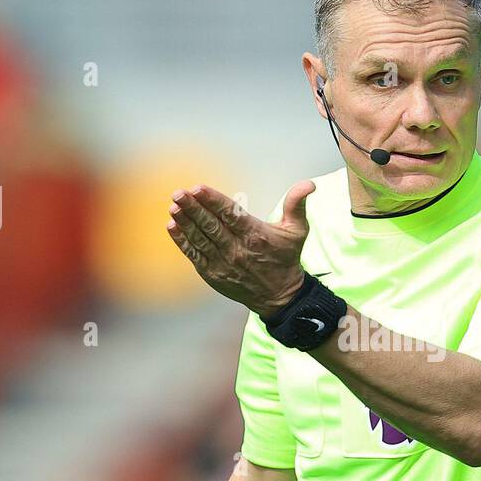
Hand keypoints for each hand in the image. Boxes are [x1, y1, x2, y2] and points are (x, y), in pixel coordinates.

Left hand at [166, 180, 314, 317]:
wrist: (279, 296)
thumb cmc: (286, 259)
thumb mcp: (297, 231)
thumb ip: (297, 205)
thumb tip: (308, 184)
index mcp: (256, 236)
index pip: (230, 214)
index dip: (213, 200)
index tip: (198, 188)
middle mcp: (238, 250)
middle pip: (211, 226)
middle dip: (193, 208)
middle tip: (179, 193)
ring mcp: (223, 263)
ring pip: (200, 239)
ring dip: (185, 221)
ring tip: (174, 205)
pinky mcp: (213, 274)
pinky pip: (195, 255)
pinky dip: (182, 241)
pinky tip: (172, 226)